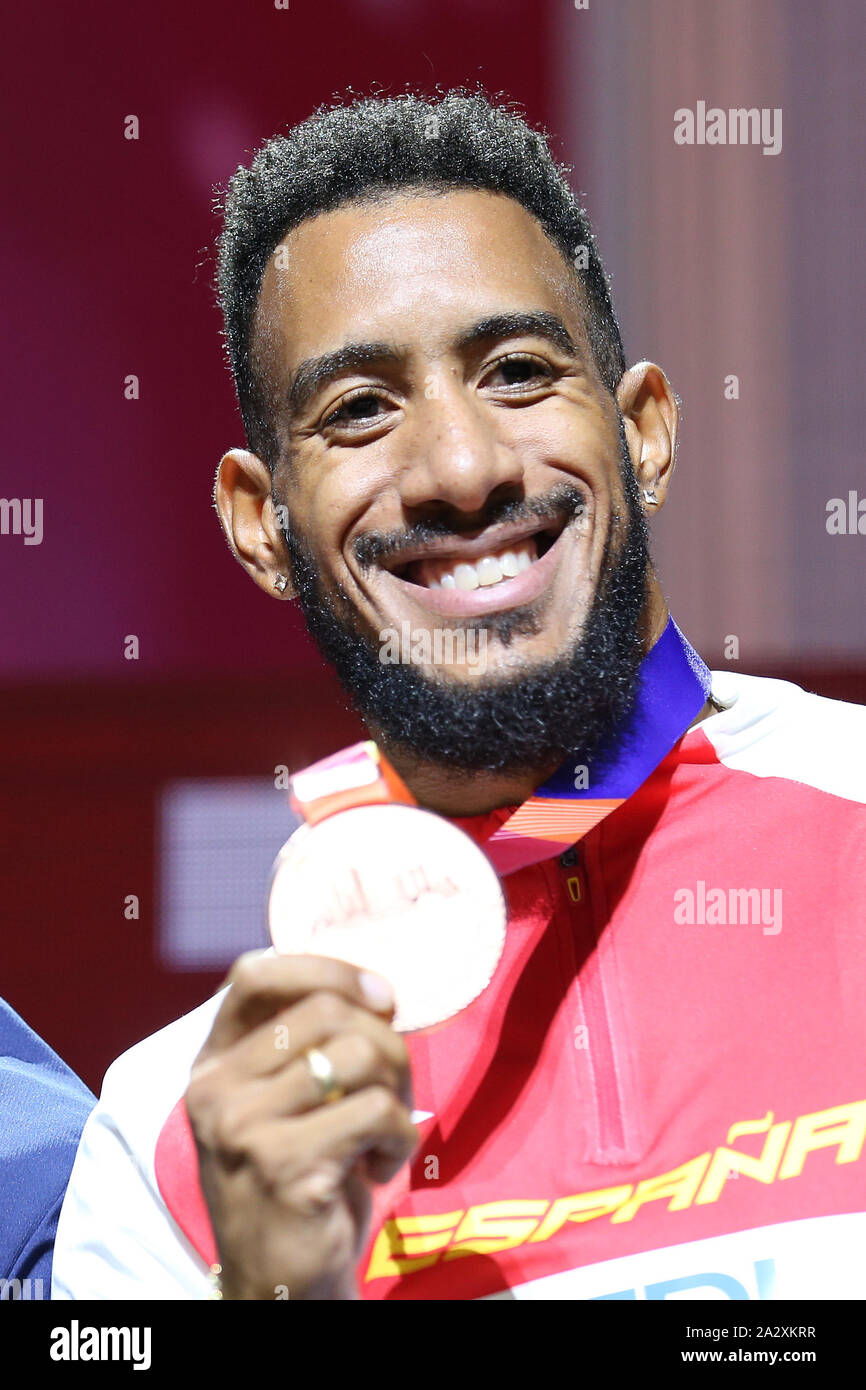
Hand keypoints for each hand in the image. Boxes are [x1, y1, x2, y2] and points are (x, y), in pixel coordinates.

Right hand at [185, 952, 417, 1299]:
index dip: (328, 969)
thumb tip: (380, 992)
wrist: (278, 1282)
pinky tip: (377, 1167)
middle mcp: (215, 1088)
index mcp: (213, 1061)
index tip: (381, 996)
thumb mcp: (284, 1100)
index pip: (255, 972)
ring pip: (359, 1054)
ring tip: (384, 1131)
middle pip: (326, 1009)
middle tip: (393, 1089)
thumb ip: (306, 1042)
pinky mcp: (284, 1165)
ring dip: (397, 1091)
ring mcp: (243, 1126)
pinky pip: (377, 1111)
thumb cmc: (298, 1178)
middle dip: (387, 1042)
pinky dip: (399, 1138)